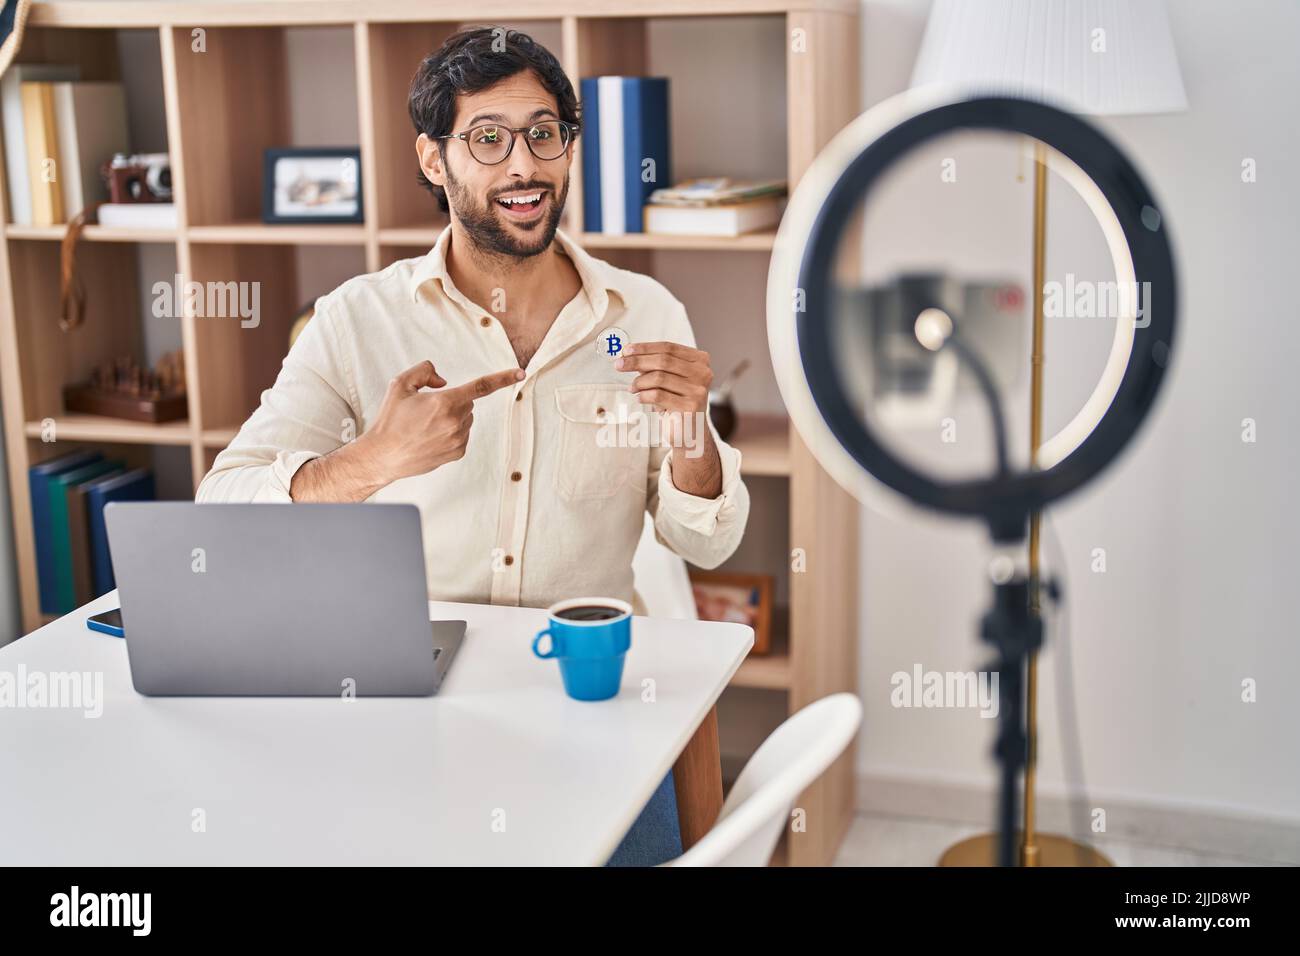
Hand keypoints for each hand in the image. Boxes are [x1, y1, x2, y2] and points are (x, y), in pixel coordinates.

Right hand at [362, 360, 522, 483]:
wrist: (383, 456)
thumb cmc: (390, 421)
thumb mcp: (400, 385)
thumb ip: (424, 371)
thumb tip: (443, 381)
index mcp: (445, 402)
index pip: (480, 386)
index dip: (502, 378)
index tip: (520, 373)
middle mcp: (455, 422)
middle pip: (467, 402)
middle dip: (452, 401)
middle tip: (426, 410)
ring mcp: (458, 439)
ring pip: (466, 419)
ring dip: (452, 418)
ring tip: (425, 426)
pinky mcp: (457, 453)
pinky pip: (462, 435)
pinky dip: (451, 433)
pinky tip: (431, 437)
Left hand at [616, 340, 711, 411]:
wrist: (689, 432)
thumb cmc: (677, 402)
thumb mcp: (668, 379)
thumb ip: (654, 365)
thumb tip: (629, 355)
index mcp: (700, 360)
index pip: (668, 347)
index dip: (645, 348)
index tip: (626, 350)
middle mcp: (703, 373)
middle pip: (663, 361)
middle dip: (637, 361)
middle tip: (619, 365)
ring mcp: (698, 390)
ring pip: (659, 378)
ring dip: (640, 382)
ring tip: (633, 388)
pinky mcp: (690, 407)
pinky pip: (658, 395)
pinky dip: (644, 395)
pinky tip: (640, 398)